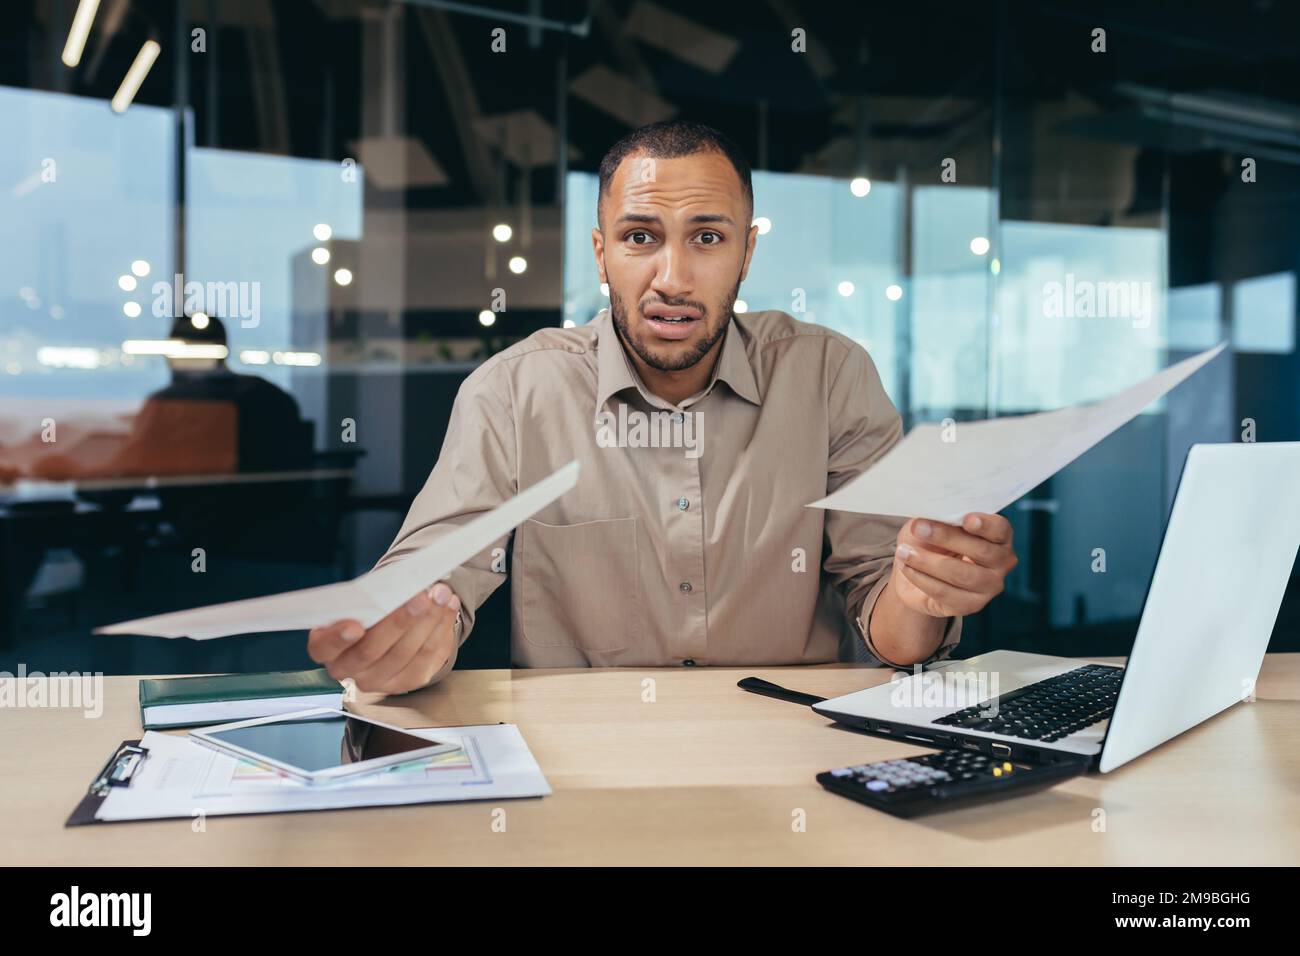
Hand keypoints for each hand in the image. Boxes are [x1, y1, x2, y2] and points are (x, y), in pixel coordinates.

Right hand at [307, 581, 460, 694]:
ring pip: (406, 653)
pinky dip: (441, 629)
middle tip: (419, 598)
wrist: (389, 629)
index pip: (325, 647)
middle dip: (400, 621)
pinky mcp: (408, 681)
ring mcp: (379, 680)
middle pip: (372, 651)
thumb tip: (395, 587)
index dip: (338, 638)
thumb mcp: (359, 601)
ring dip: (428, 621)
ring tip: (440, 595)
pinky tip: (448, 608)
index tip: (355, 625)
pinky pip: (428, 657)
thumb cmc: (369, 611)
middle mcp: (349, 669)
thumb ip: (367, 599)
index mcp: (327, 647)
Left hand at [891, 513, 1016, 617]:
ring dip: (928, 562)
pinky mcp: (970, 605)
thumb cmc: (932, 541)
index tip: (967, 519)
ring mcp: (989, 586)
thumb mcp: (934, 521)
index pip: (1000, 529)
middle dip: (947, 538)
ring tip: (904, 552)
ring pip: (962, 575)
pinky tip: (906, 567)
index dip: (986, 524)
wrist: (915, 572)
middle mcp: (1002, 562)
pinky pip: (945, 593)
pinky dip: (921, 578)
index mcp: (999, 536)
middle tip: (918, 528)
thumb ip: (943, 516)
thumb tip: (934, 511)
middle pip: (982, 551)